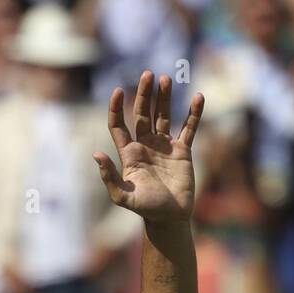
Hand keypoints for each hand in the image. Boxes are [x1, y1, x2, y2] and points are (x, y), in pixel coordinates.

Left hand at [95, 71, 203, 222]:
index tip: (117, 91)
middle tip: (147, 74)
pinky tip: (198, 97)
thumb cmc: (145, 209)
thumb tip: (96, 155)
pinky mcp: (183, 151)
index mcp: (129, 153)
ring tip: (166, 78)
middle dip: (144, 95)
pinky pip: (189, 128)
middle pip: (142, 114)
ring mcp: (165, 146)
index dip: (116, 109)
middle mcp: (146, 145)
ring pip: (164, 116)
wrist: (169, 218)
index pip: (119, 125)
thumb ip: (109, 176)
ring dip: (164, 98)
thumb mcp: (123, 196)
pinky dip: (194, 113)